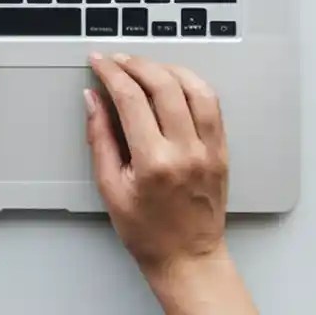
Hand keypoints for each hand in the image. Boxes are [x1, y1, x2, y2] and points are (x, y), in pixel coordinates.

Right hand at [86, 54, 251, 313]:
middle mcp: (186, 151)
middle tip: (118, 59)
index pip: (130, 99)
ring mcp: (209, 149)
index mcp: (153, 163)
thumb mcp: (110, 188)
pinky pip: (212, 104)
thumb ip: (100, 138)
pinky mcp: (222, 150)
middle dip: (136, 63)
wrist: (187, 257)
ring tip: (146, 66)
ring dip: (168, 68)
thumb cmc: (147, 231)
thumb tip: (93, 99)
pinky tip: (175, 81)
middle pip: (163, 85)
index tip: (99, 62)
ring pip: (194, 88)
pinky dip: (192, 84)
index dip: (111, 73)